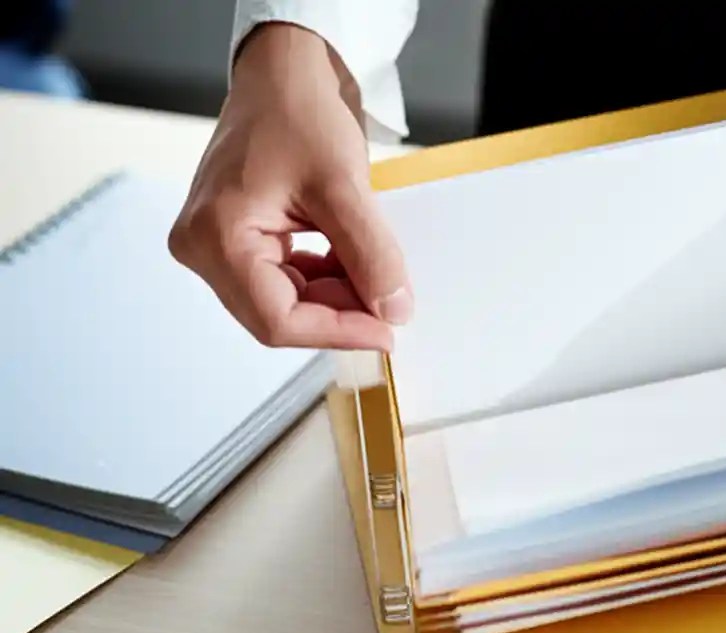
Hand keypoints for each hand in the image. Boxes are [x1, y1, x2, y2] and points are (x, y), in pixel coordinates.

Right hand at [168, 23, 411, 350]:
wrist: (283, 75)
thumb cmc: (297, 112)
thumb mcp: (344, 187)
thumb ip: (371, 255)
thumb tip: (393, 311)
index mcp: (214, 235)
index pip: (277, 318)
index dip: (338, 331)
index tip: (387, 331)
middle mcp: (201, 246)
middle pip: (277, 316)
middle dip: (338, 315)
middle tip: (390, 306)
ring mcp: (214, 246)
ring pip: (283, 303)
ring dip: (334, 299)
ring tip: (375, 278)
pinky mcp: (234, 241)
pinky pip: (282, 282)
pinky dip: (324, 282)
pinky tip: (353, 266)